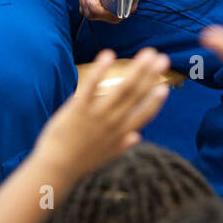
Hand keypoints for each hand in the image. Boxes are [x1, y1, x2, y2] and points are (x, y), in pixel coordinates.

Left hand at [35, 47, 169, 177]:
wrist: (57, 169)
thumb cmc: (79, 163)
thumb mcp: (105, 157)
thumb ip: (122, 145)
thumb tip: (137, 136)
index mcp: (121, 134)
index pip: (144, 115)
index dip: (155, 101)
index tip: (165, 87)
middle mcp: (114, 122)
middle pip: (137, 95)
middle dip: (151, 76)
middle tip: (163, 58)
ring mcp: (97, 115)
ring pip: (122, 88)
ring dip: (138, 69)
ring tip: (148, 53)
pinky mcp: (79, 108)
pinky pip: (92, 85)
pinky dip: (100, 70)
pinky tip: (109, 54)